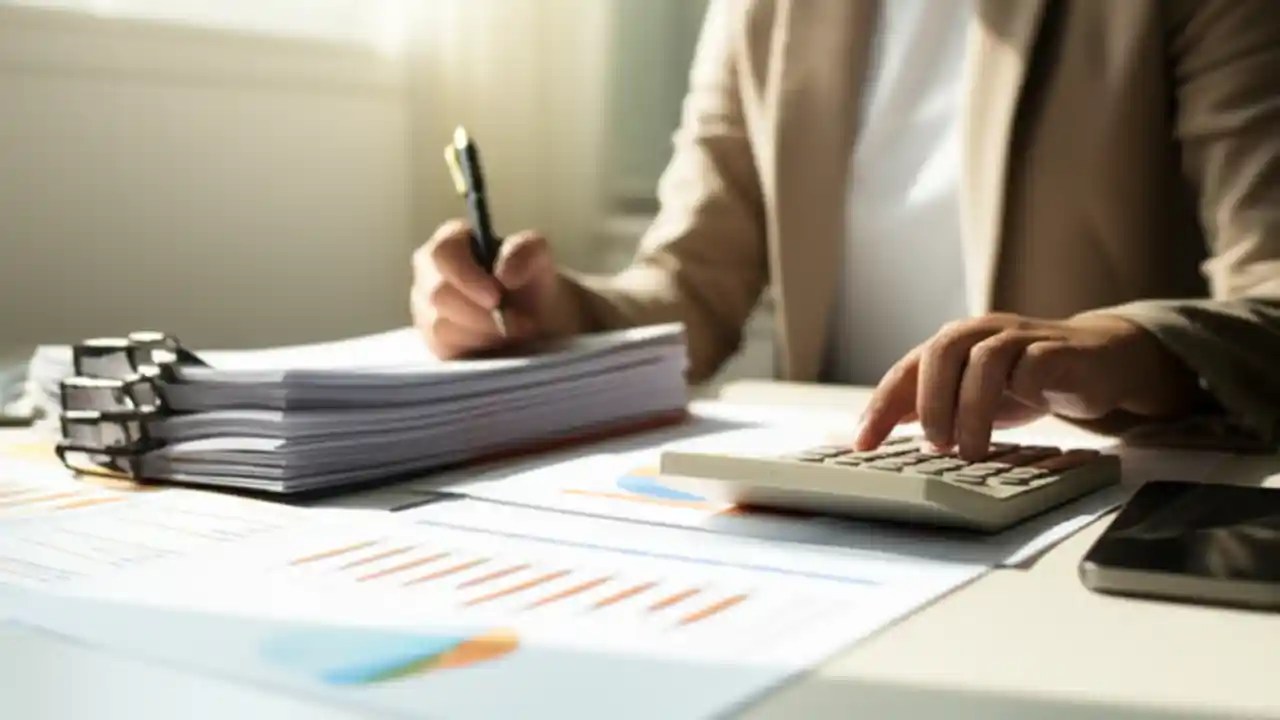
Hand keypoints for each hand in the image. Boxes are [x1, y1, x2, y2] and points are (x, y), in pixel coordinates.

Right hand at [410, 219, 561, 357]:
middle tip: (516, 321)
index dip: (466, 277)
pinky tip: (494, 340)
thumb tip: (504, 274)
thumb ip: (525, 251)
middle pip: (438, 294)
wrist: (536, 318)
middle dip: (481, 313)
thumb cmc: (530, 280)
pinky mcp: (431, 339)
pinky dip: (475, 346)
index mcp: (450, 241)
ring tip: (511, 330)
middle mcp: (429, 272)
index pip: (442, 253)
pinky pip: (443, 347)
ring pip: (440, 325)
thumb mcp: (538, 255)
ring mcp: (425, 306)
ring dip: (483, 331)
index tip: (496, 297)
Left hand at [855, 313, 1200, 459]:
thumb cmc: (1025, 380)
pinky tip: (1027, 411)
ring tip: (971, 449)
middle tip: (936, 444)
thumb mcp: (970, 396)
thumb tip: (873, 432)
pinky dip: (1025, 388)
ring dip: (973, 408)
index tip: (862, 444)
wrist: (1099, 361)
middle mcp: (982, 333)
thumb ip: (927, 407)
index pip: (906, 371)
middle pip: (941, 351)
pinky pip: (1036, 362)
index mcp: (953, 345)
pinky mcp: (1061, 350)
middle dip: (932, 402)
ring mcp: (1022, 337)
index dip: (880, 406)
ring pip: (985, 359)